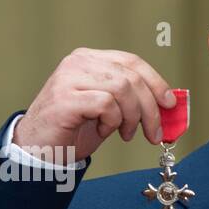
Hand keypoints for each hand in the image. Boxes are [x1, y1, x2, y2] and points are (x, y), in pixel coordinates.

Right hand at [12, 48, 176, 160]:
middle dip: (150, 108)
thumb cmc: (75, 130)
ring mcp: (69, 78)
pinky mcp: (64, 98)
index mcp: (89, 59)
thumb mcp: (109, 111)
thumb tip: (168, 102)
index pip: (131, 61)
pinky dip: (112, 122)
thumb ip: (132, 100)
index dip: (156, 82)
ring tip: (125, 133)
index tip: (169, 104)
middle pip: (131, 77)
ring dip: (132, 117)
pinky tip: (102, 131)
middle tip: (153, 133)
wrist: (39, 149)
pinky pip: (106, 104)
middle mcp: (78, 62)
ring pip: (122, 88)